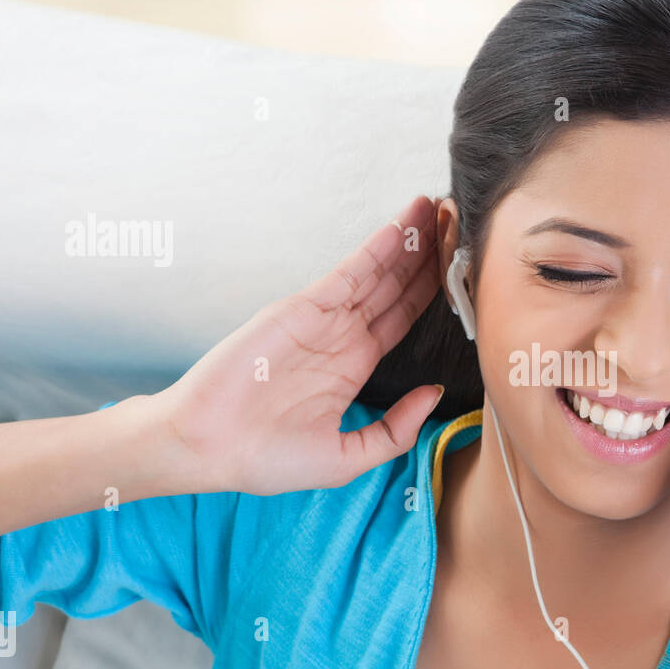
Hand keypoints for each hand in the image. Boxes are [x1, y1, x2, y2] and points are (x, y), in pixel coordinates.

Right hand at [147, 194, 445, 495]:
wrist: (209, 449)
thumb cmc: (266, 459)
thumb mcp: (347, 457)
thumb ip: (395, 429)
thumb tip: (434, 393)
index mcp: (353, 366)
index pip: (402, 318)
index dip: (432, 291)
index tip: (460, 269)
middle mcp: (342, 336)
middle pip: (396, 286)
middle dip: (428, 255)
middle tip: (461, 222)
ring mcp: (323, 318)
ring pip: (379, 271)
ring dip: (411, 240)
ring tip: (442, 209)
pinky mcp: (303, 307)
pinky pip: (351, 271)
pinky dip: (379, 247)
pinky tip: (406, 226)